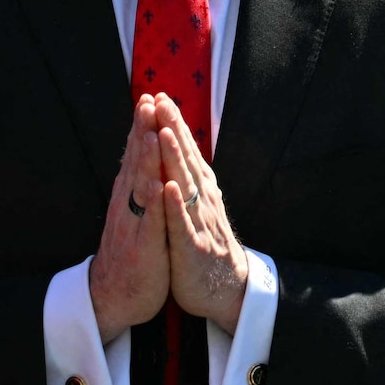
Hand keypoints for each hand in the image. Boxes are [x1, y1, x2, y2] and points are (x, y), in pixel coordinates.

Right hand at [89, 101, 171, 334]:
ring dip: (145, 160)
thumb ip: (136, 183)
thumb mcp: (134, 211)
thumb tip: (140, 151)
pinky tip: (158, 187)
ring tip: (150, 133)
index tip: (150, 96)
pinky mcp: (143, 248)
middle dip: (142, 132)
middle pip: (135, 162)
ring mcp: (134, 225)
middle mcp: (128, 205)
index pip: (136, 154)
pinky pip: (150, 223)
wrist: (112, 296)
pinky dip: (154, 205)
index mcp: (130, 196)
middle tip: (146, 100)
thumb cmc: (129, 250)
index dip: (143, 126)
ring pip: (140, 187)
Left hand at [152, 95, 249, 333]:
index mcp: (199, 189)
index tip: (160, 96)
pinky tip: (169, 187)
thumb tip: (181, 145)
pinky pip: (182, 223)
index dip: (173, 123)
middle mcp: (201, 198)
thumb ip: (190, 176)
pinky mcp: (192, 247)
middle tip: (161, 100)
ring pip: (184, 184)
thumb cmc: (206, 244)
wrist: (224, 288)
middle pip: (185, 158)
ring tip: (162, 132)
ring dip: (173, 157)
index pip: (185, 149)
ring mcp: (198, 221)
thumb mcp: (198, 205)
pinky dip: (175, 205)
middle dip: (172, 129)